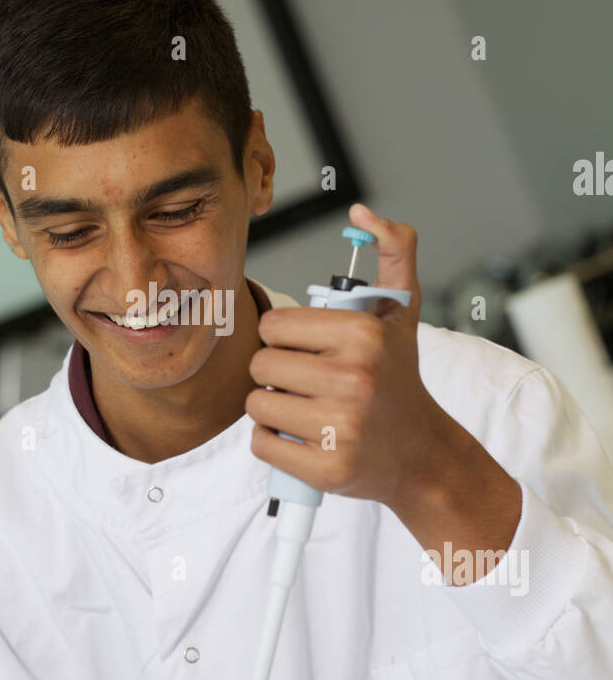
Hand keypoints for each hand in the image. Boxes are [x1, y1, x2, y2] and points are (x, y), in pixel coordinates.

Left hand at [245, 203, 444, 508]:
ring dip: (273, 409)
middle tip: (311, 384)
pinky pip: (261, 444)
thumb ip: (392, 250)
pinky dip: (274, 443)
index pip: (273, 326)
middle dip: (278, 374)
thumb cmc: (400, 379)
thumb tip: (361, 211)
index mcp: (363, 335)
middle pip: (261, 366)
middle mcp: (353, 378)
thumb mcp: (402, 311)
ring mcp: (339, 427)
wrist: (423, 454)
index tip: (309, 350)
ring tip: (308, 410)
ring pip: (256, 405)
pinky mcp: (326, 468)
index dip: (284, 339)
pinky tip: (304, 438)